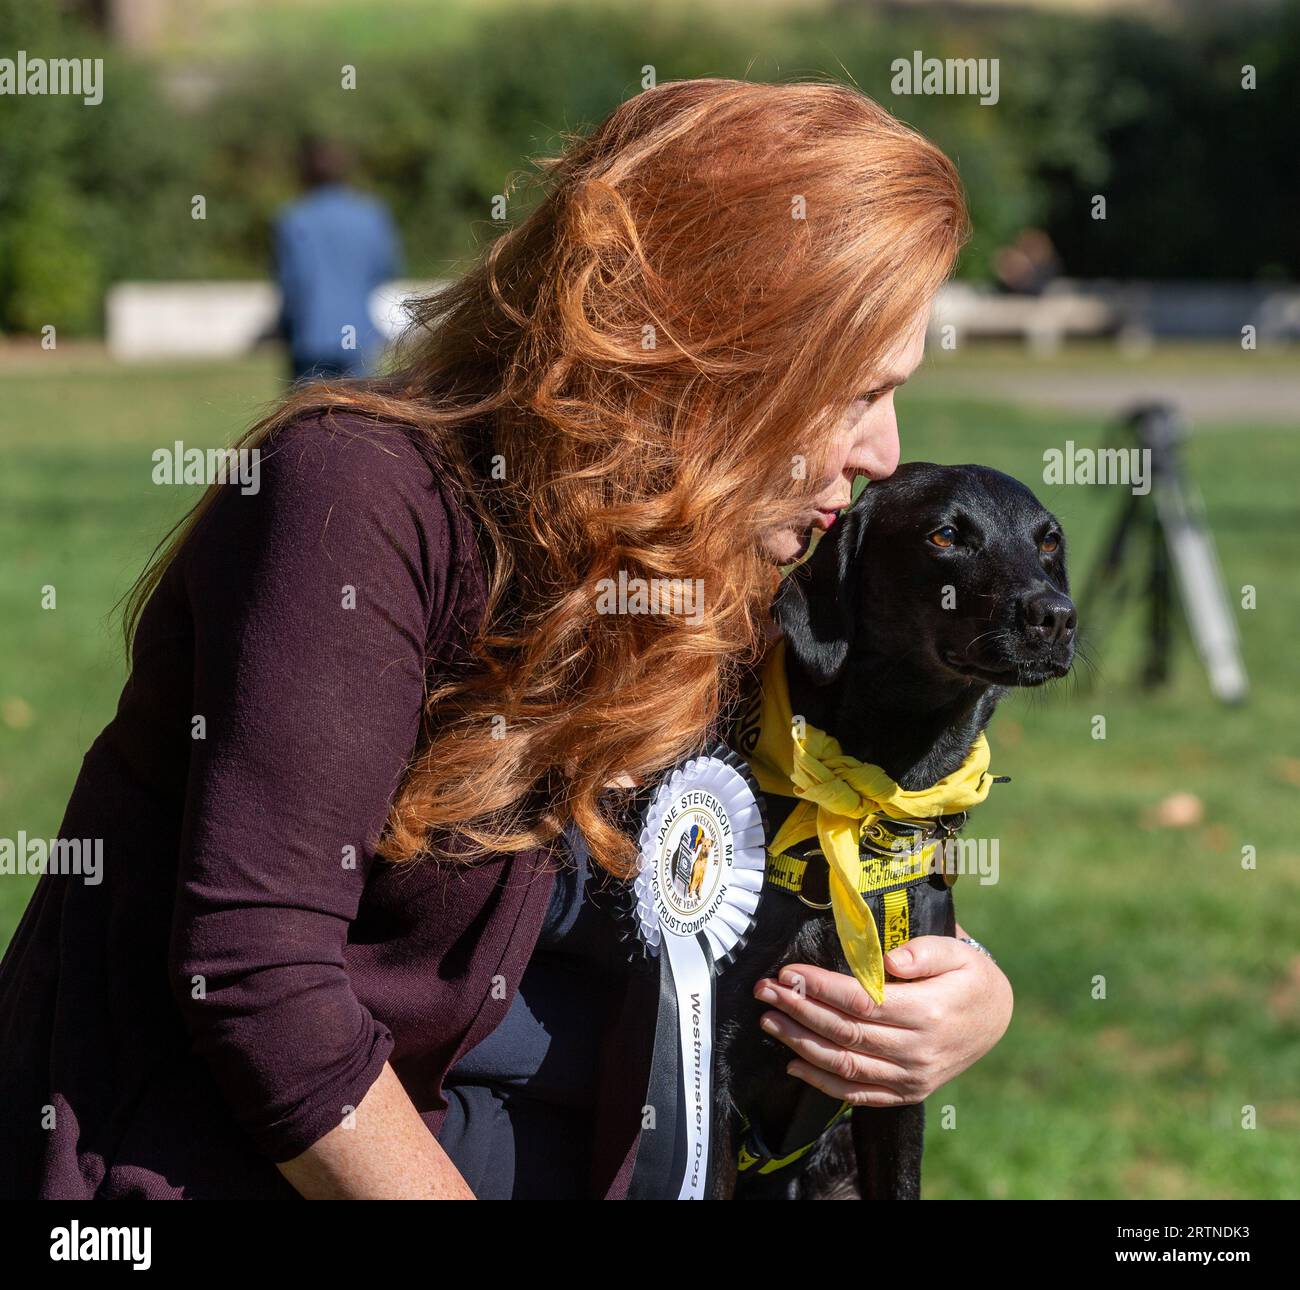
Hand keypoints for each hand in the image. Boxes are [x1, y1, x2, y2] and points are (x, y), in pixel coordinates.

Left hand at [751, 935, 1012, 1106]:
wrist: (997, 1018)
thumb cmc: (969, 976)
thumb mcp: (958, 951)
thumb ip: (923, 951)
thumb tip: (887, 960)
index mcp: (927, 1012)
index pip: (860, 1002)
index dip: (820, 988)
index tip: (789, 972)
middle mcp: (916, 1051)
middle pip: (844, 1033)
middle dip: (799, 1010)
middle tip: (766, 991)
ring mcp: (911, 1077)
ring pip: (844, 1065)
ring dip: (800, 1044)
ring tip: (770, 1020)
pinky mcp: (907, 1092)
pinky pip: (858, 1094)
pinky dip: (822, 1082)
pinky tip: (793, 1064)